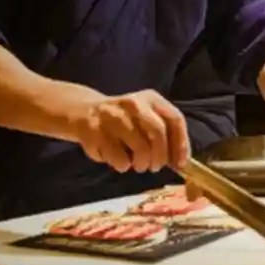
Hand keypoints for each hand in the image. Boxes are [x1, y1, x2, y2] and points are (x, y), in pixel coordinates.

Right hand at [69, 89, 190, 173]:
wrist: (84, 112)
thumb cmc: (123, 121)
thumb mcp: (145, 117)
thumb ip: (164, 135)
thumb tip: (181, 164)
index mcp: (150, 98)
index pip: (175, 119)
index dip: (181, 144)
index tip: (180, 164)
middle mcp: (132, 103)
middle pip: (158, 133)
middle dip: (160, 156)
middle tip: (155, 167)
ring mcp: (113, 116)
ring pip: (140, 148)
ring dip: (142, 164)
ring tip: (137, 165)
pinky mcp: (96, 131)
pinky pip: (120, 158)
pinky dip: (122, 166)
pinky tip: (117, 159)